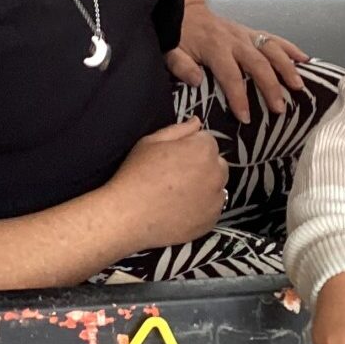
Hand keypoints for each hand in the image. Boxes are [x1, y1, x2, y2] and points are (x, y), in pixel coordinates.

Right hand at [103, 119, 226, 250]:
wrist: (127, 216)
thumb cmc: (136, 174)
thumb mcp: (151, 142)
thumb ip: (179, 129)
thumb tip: (197, 122)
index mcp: (203, 149)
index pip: (207, 141)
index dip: (190, 147)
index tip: (174, 157)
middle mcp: (217, 173)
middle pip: (217, 164)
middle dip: (202, 166)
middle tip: (176, 176)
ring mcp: (216, 200)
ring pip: (216, 187)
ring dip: (205, 186)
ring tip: (178, 194)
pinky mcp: (211, 221)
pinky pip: (212, 208)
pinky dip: (202, 208)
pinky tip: (181, 209)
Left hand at [166, 3, 308, 123]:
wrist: (186, 9)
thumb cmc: (179, 37)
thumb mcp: (171, 52)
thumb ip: (181, 66)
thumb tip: (197, 80)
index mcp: (215, 48)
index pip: (230, 76)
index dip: (239, 97)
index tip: (246, 117)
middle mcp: (235, 40)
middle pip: (258, 64)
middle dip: (271, 87)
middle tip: (280, 108)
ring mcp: (246, 35)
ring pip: (272, 49)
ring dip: (287, 68)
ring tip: (298, 87)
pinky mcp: (252, 32)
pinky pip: (274, 38)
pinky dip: (291, 48)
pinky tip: (305, 60)